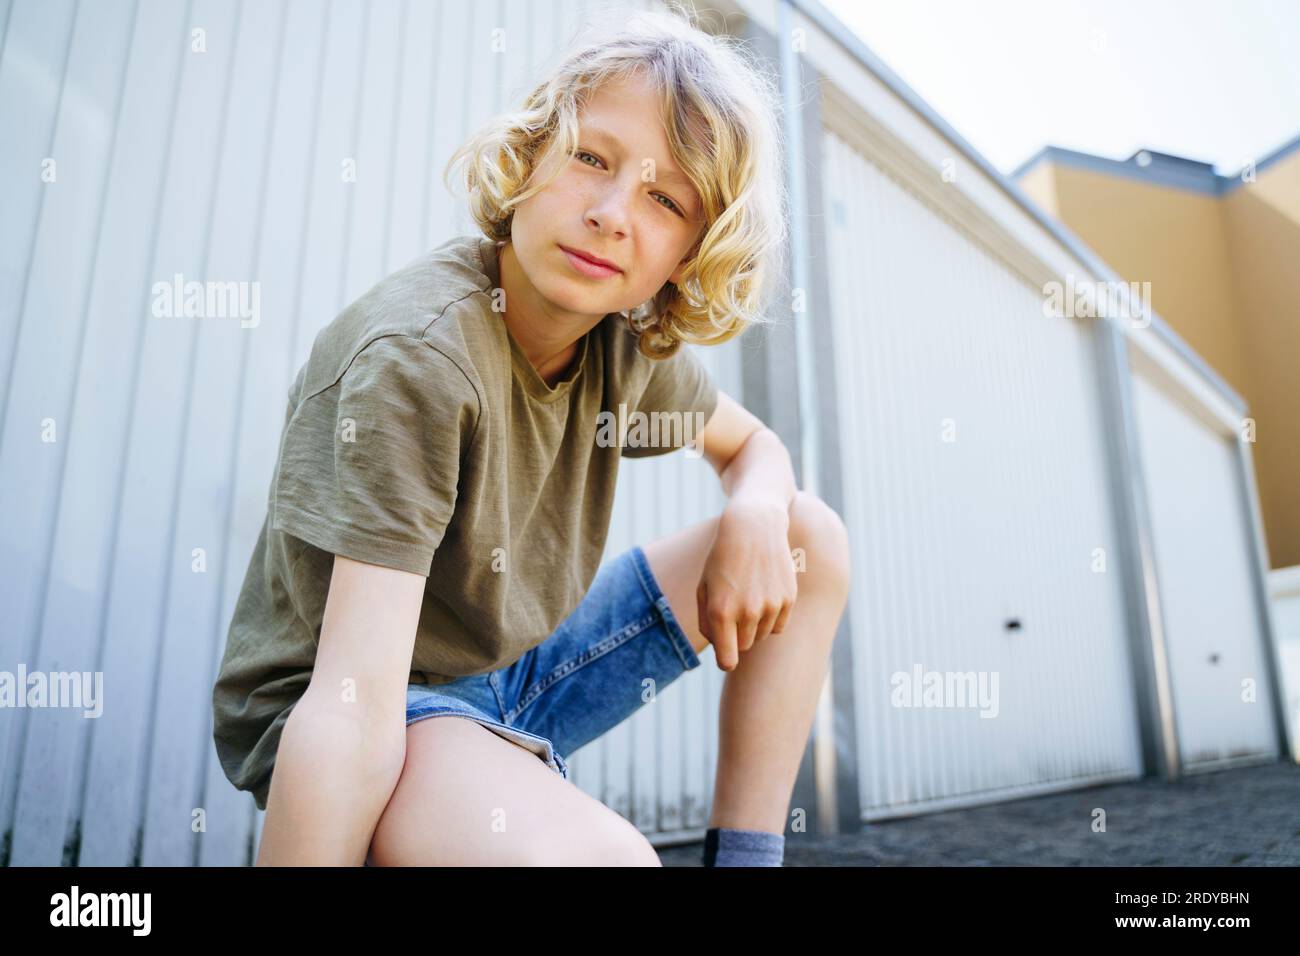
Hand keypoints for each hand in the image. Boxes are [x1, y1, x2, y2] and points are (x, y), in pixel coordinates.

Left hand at [696, 498, 798, 670]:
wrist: (753, 526)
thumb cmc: (722, 559)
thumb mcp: (704, 587)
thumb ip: (707, 623)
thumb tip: (722, 651)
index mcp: (720, 611)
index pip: (727, 661)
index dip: (725, 660)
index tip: (725, 653)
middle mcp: (747, 611)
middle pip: (743, 648)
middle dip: (736, 637)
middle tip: (733, 610)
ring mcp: (771, 606)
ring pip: (761, 636)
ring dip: (753, 625)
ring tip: (747, 595)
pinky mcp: (788, 599)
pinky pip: (778, 626)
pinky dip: (771, 618)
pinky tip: (763, 594)